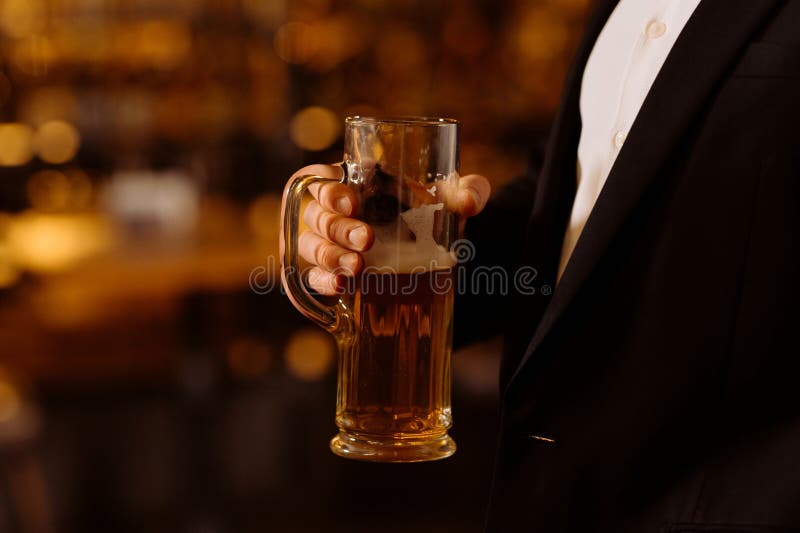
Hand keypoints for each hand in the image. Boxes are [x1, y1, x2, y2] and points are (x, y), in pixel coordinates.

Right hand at [282, 164, 490, 295]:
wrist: (439, 255)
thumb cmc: (436, 215)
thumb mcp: (456, 199)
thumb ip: (470, 190)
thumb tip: (468, 202)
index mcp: (353, 181)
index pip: (320, 176)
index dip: (328, 189)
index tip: (352, 203)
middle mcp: (334, 211)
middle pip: (316, 215)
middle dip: (337, 227)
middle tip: (367, 240)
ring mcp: (329, 244)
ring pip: (310, 246)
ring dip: (329, 256)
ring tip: (357, 267)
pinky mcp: (332, 274)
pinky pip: (312, 278)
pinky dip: (322, 282)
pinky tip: (340, 287)